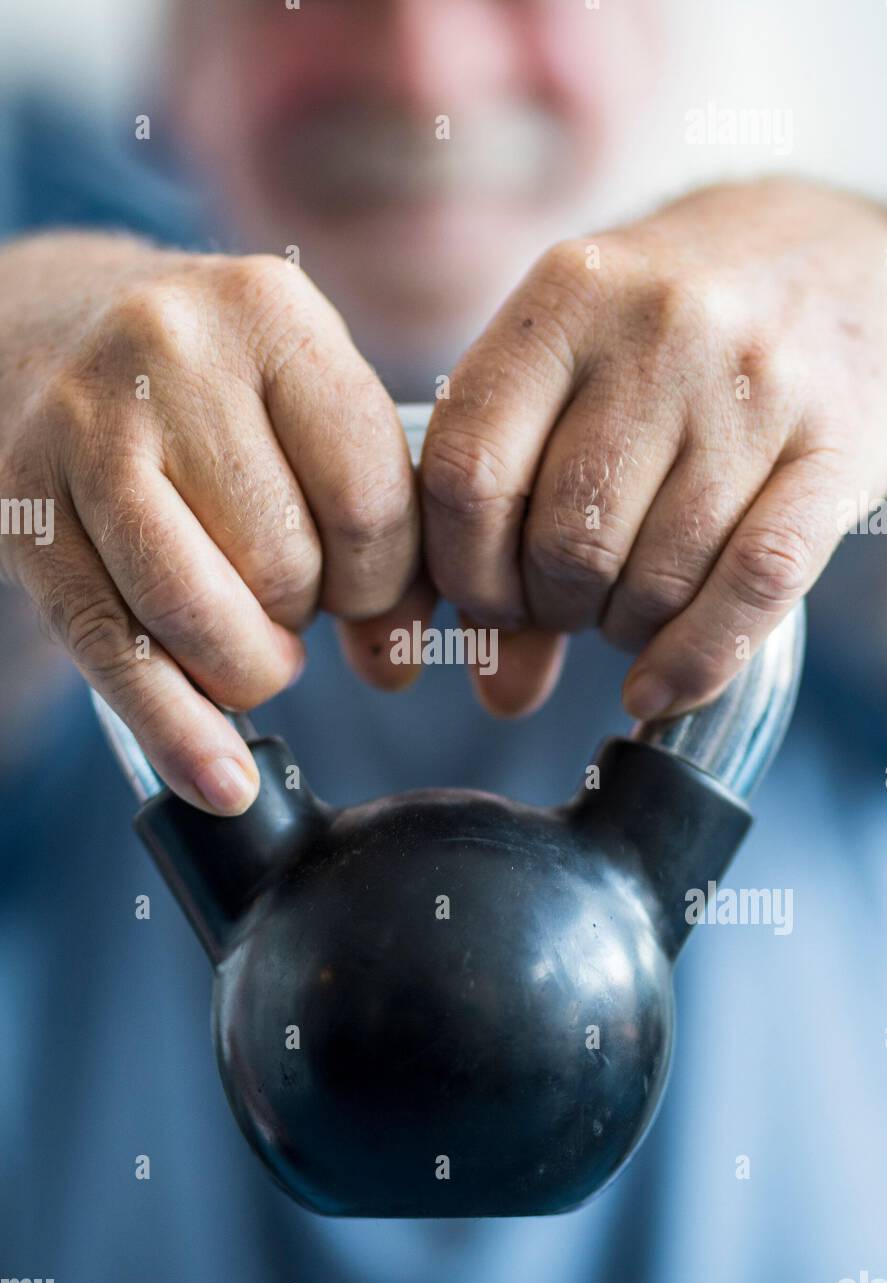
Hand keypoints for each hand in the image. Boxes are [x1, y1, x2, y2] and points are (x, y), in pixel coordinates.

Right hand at [0, 236, 423, 810]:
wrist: (58, 335)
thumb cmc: (217, 395)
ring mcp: (82, 429)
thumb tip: (397, 659)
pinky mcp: (24, 507)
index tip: (371, 598)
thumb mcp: (307, 407)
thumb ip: (376, 517)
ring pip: (199, 614)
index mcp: (270, 314)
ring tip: (252, 646)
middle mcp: (168, 352)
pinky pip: (112, 651)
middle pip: (283, 562)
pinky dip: (178, 733)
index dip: (387, 582)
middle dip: (308, 616)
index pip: (369, 499)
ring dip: (247, 667)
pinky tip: (219, 779)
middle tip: (293, 601)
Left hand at [421, 180, 886, 717]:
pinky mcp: (838, 446)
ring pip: (653, 579)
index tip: (485, 596)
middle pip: (562, 542)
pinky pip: (750, 588)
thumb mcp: (573, 369)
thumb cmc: (667, 334)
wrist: (828, 257)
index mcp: (569, 296)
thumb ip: (512, 508)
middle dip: (549, 608)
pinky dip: (694, 661)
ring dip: (622, 629)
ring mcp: (755, 388)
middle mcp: (660, 330)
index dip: (462, 568)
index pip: (469, 471)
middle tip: (565, 602)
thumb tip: (498, 689)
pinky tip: (659, 686)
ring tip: (627, 603)